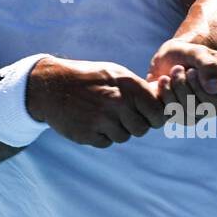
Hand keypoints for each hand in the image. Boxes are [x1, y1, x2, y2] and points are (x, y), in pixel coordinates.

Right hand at [27, 57, 167, 147]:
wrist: (51, 86)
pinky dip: (101, 136)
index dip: (155, 117)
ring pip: (124, 137)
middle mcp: (117, 103)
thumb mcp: (115, 74)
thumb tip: (164, 101)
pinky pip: (106, 143)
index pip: (157, 112)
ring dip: (116, 130)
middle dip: (135, 125)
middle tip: (121, 116)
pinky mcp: (88, 134)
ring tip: (102, 115)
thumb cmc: (88, 78)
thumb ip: (139, 88)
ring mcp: (102, 119)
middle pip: (142, 129)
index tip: (149, 117)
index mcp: (128, 86)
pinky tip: (90, 121)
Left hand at [148, 39, 216, 125]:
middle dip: (197, 87)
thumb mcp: (196, 51)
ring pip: (195, 112)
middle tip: (186, 69)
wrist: (165, 61)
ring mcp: (205, 112)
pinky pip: (178, 116)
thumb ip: (207, 64)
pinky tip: (164, 82)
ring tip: (174, 71)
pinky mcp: (185, 117)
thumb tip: (215, 87)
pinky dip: (168, 96)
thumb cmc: (186, 54)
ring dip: (180, 89)